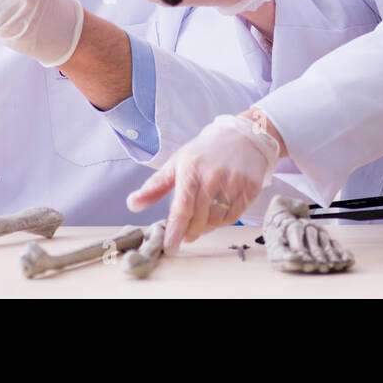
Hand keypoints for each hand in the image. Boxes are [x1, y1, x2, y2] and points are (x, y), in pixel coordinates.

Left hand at [126, 113, 280, 253]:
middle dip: (189, 232)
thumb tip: (132, 204)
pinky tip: (216, 217)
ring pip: (217, 219)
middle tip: (185, 236)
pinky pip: (234, 215)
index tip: (170, 246)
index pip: (182, 207)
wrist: (242, 135)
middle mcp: (213, 174)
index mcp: (191, 168)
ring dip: (205, 228)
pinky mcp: (250, 187)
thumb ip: (155, 186)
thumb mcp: (177, 163)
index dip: (175, 231)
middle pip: (199, 218)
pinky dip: (222, 222)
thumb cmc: (204, 152)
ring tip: (200, 225)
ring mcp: (234, 181)